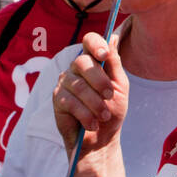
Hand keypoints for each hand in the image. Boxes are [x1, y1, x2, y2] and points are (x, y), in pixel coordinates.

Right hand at [53, 31, 128, 159]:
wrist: (101, 139)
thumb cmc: (112, 110)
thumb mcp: (120, 86)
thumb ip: (114, 62)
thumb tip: (113, 36)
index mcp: (93, 61)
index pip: (89, 41)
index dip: (95, 43)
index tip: (104, 54)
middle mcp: (76, 69)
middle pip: (82, 62)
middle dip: (100, 81)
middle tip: (110, 96)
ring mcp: (64, 83)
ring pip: (78, 85)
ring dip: (95, 103)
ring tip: (103, 115)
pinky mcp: (57, 100)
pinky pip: (70, 102)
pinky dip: (86, 115)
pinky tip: (92, 123)